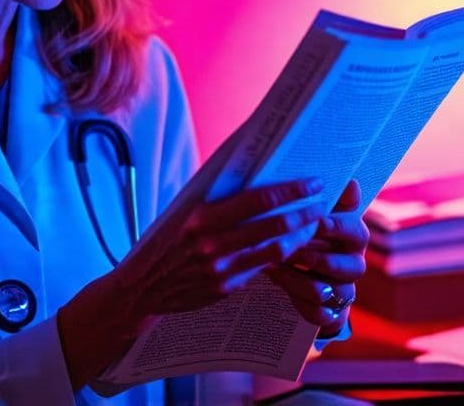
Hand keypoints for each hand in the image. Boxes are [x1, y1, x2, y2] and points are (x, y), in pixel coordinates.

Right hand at [59, 177, 324, 388]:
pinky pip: (261, 270)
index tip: (313, 182)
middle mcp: (211, 244)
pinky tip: (292, 247)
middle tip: (322, 204)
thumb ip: (219, 200)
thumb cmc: (166, 240)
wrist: (142, 287)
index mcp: (201, 217)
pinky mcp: (225, 288)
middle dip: (304, 213)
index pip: (257, 199)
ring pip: (274, 251)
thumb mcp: (185, 213)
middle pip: (272, 226)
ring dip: (299, 237)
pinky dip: (280, 256)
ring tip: (313, 225)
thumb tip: (258, 175)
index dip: (291, 190)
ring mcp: (220, 269)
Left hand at [268, 179, 367, 336]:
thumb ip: (330, 199)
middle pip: (352, 267)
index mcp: (354, 239)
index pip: (357, 232)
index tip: (317, 221)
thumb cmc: (309, 235)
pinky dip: (297, 301)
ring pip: (328, 291)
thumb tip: (350, 181)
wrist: (305, 276)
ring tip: (273, 268)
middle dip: (318, 258)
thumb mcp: (315, 215)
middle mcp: (354, 265)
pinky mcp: (330, 313)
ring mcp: (343, 292)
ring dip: (298, 279)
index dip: (338, 227)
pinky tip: (277, 285)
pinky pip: (319, 314)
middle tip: (291, 250)